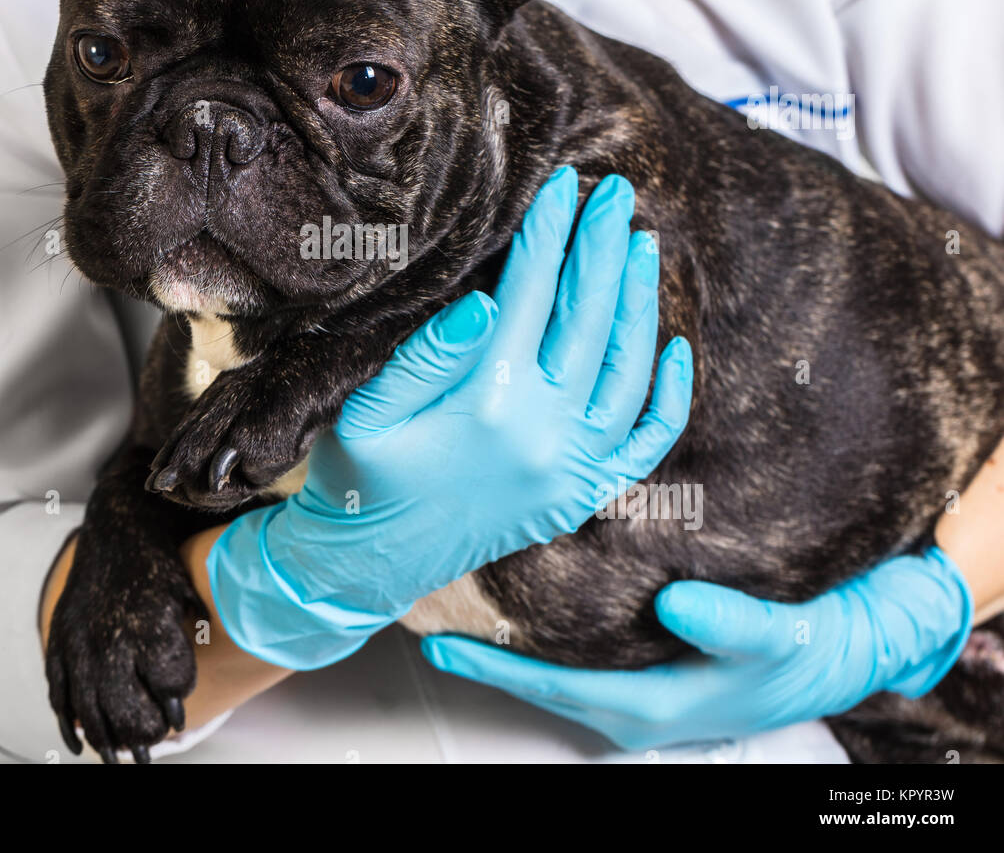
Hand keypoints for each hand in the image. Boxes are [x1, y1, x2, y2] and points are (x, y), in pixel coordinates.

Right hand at [206, 167, 693, 668]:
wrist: (372, 564)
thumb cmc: (358, 478)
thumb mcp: (368, 413)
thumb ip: (426, 357)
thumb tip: (483, 301)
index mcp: (489, 404)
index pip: (532, 295)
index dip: (549, 233)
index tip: (564, 183)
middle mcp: (545, 434)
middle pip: (588, 320)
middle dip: (602, 248)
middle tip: (615, 194)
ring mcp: (572, 467)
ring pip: (627, 370)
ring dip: (638, 303)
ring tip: (640, 244)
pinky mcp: (582, 493)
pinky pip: (645, 442)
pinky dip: (670, 396)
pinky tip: (677, 348)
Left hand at [421, 547, 974, 749]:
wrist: (848, 646)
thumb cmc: (811, 652)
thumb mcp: (782, 640)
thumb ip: (734, 626)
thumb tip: (676, 605)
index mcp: (646, 703)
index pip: (549, 686)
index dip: (488, 666)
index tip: (434, 640)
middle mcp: (629, 695)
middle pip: (538, 672)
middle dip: (485, 643)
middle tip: (433, 598)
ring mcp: (636, 676)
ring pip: (555, 656)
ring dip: (511, 627)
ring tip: (464, 584)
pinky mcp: (648, 651)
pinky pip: (581, 639)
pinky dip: (548, 615)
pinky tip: (530, 577)